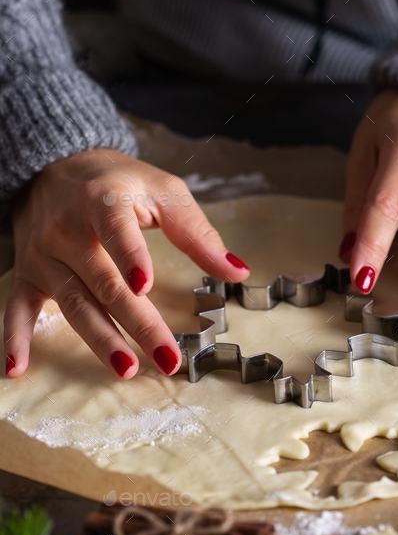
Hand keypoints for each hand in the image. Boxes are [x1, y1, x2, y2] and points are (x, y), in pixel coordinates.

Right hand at [4, 149, 249, 377]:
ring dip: (100, 340)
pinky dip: (16, 339)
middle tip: (168, 356)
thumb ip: (198, 232)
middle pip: (105, 283)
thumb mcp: (163, 190)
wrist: (55, 164)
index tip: (145, 285)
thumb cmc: (119, 181)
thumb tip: (238, 271)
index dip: (130, 256)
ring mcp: (45, 255)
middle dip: (138, 322)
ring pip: (74, 304)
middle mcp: (68, 229)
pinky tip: (17, 370)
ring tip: (127, 368)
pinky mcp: (29, 274)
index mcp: (103, 200)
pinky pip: (18, 309)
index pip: (115, 229)